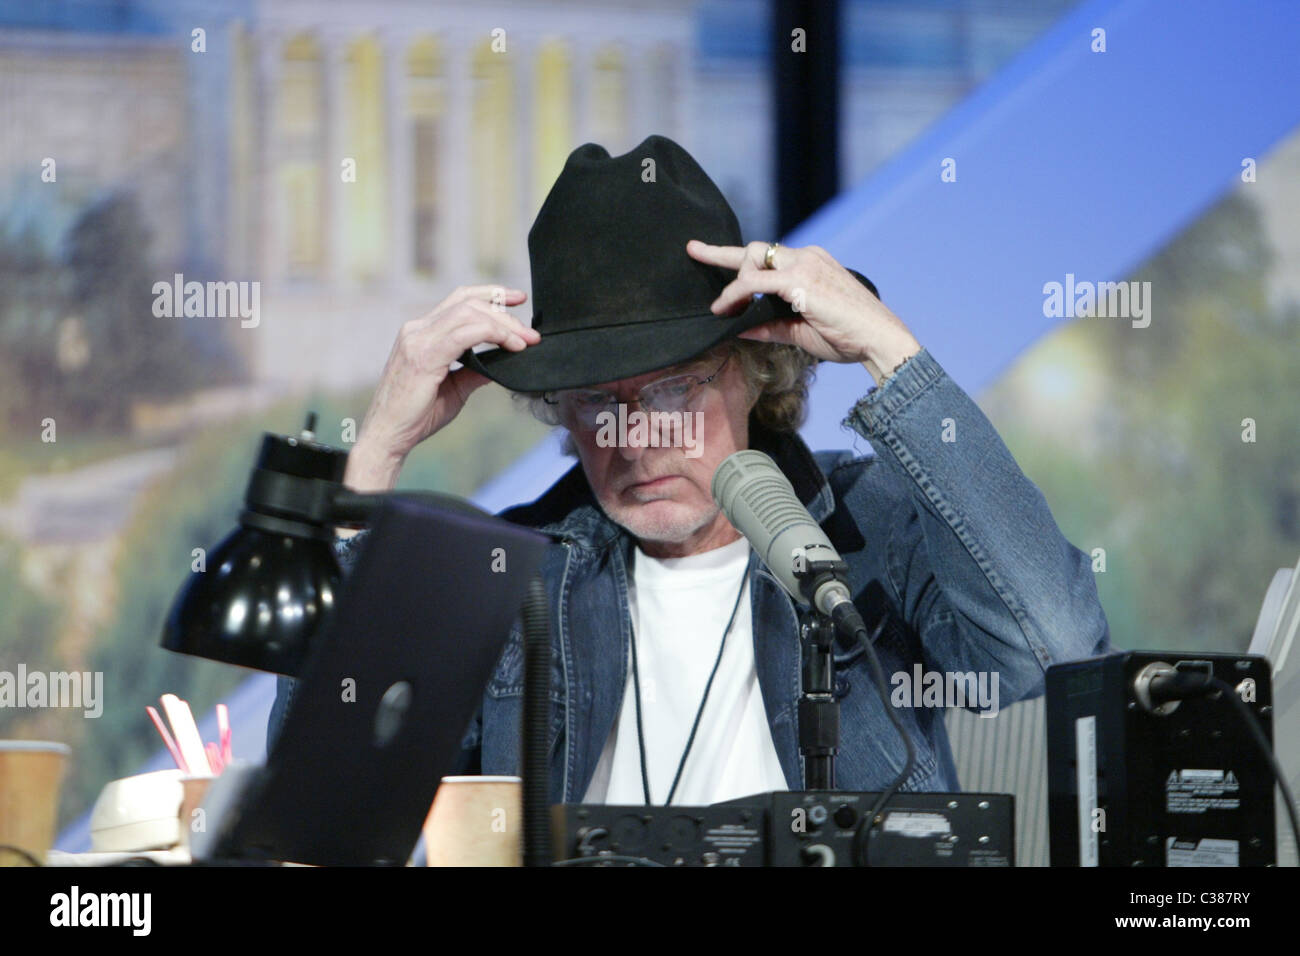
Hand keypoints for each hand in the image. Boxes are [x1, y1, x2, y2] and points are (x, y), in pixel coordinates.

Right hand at [346, 285, 538, 489]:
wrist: (388, 437)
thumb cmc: (416, 416)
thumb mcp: (454, 389)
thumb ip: (474, 371)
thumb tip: (500, 362)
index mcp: (421, 332)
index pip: (459, 299)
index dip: (491, 293)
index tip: (518, 298)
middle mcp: (417, 329)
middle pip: (468, 302)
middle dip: (505, 312)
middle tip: (530, 333)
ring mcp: (418, 339)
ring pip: (469, 313)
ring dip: (503, 324)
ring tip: (525, 341)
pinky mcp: (423, 356)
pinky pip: (465, 333)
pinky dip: (493, 334)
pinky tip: (510, 346)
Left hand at [685, 239, 920, 379]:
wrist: (880, 340)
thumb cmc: (848, 338)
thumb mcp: (801, 332)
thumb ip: (771, 327)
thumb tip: (739, 330)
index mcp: (810, 264)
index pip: (767, 254)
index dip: (729, 253)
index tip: (699, 249)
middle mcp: (807, 257)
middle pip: (755, 249)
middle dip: (721, 255)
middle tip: (699, 264)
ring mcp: (805, 265)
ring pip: (753, 259)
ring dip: (734, 284)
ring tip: (725, 310)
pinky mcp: (801, 280)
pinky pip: (755, 282)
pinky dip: (735, 295)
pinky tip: (725, 310)